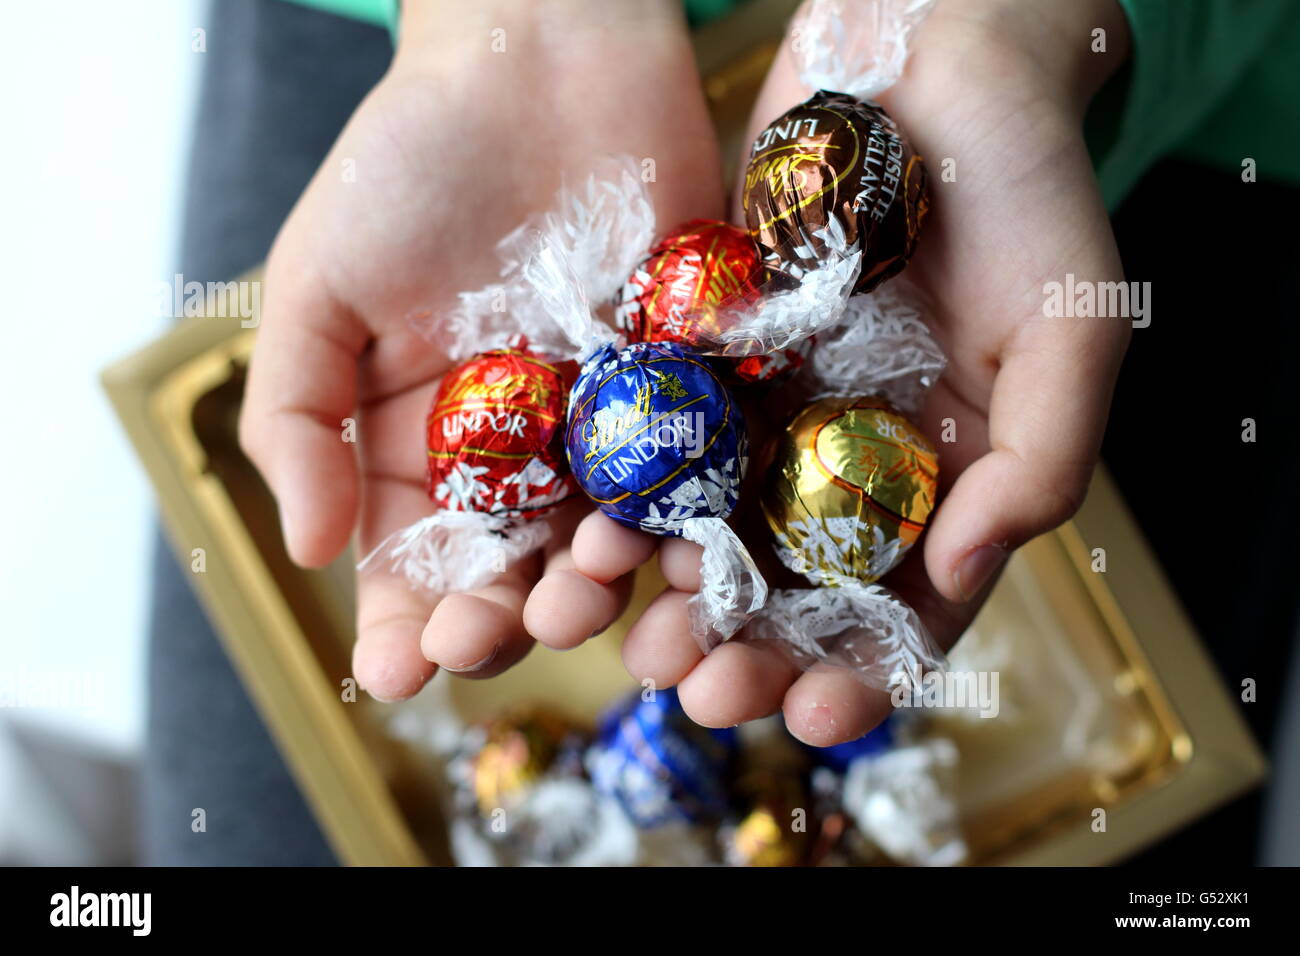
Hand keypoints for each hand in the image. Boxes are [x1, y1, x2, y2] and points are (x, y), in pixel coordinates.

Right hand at [239, 0, 724, 700]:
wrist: (540, 56)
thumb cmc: (410, 162)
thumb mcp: (316, 284)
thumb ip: (296, 415)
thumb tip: (306, 550)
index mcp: (430, 442)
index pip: (413, 560)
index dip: (402, 623)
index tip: (395, 672)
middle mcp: (523, 451)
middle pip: (516, 569)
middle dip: (500, 618)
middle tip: (489, 632)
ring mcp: (612, 426)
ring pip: (610, 540)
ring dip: (596, 584)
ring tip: (580, 591)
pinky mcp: (693, 387)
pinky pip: (698, 475)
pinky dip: (694, 522)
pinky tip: (686, 561)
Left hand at [544, 0, 1132, 742]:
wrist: (929, 61)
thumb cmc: (1029, 190)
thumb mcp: (1073, 325)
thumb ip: (1042, 458)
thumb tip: (964, 570)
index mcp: (948, 477)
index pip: (908, 606)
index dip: (864, 672)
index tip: (817, 716)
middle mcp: (855, 462)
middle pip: (795, 588)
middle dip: (749, 651)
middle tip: (698, 690)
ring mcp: (778, 417)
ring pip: (717, 531)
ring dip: (676, 595)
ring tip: (635, 641)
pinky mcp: (709, 364)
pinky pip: (667, 445)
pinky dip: (633, 498)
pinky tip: (598, 540)